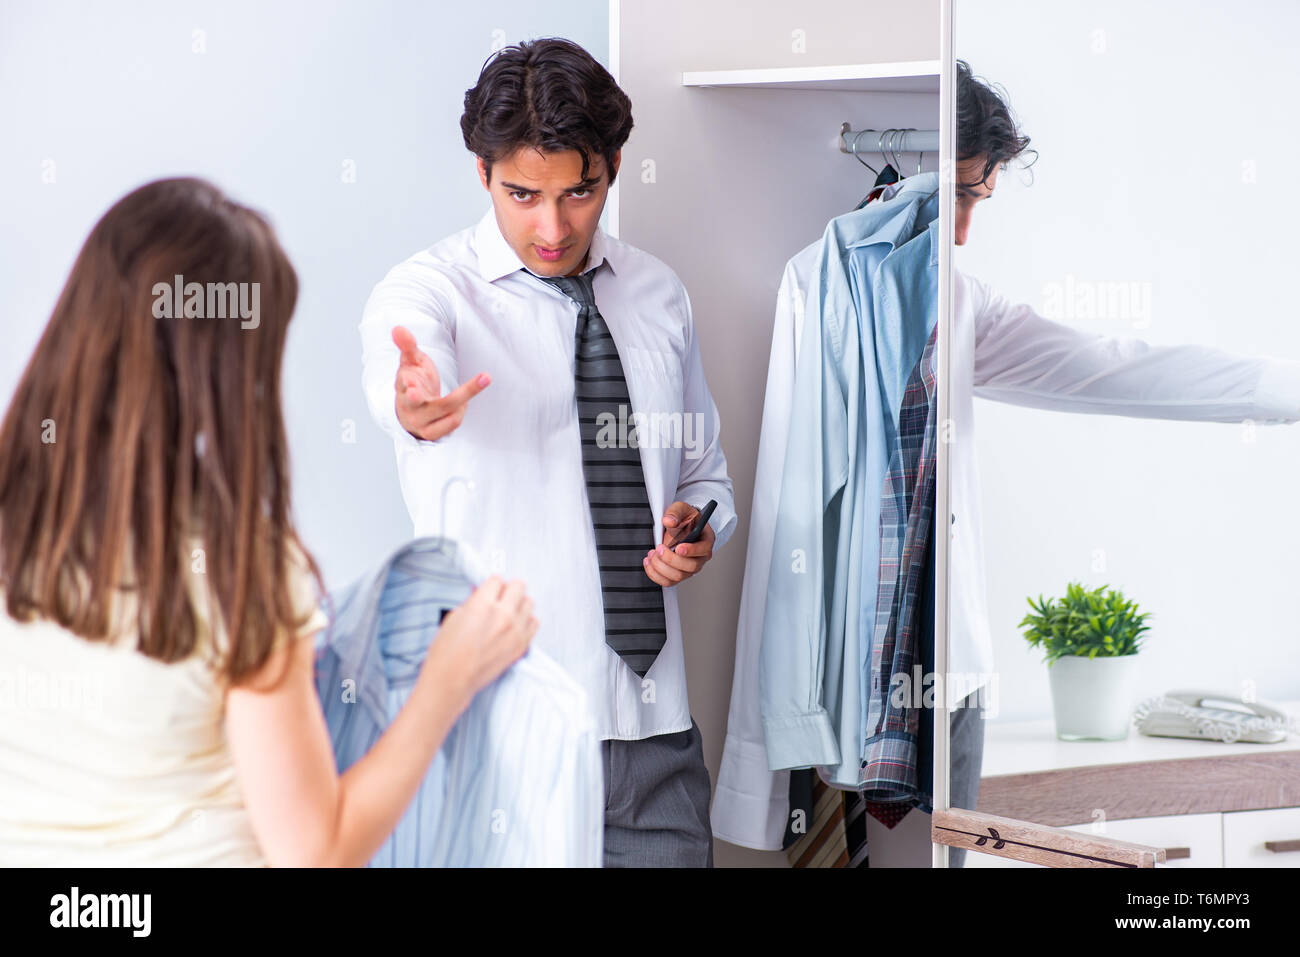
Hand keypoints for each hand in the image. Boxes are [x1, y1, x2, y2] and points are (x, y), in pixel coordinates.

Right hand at [392, 325, 489, 440]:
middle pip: (440, 405)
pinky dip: (460, 412)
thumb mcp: (410, 362)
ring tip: (469, 388)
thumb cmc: (412, 381)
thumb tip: (398, 328)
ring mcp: (422, 424)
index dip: (411, 390)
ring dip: (465, 399)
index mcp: (403, 388)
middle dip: (460, 397)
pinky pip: (453, 424)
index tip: (415, 390)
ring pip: (452, 414)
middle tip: (480, 383)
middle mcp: (412, 409)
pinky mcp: (431, 434)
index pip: (406, 390)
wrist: (408, 410)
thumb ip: (407, 346)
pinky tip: (462, 404)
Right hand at [420, 576, 536, 712]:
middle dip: (507, 590)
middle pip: (518, 586)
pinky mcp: (522, 646)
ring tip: (507, 612)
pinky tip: (514, 626)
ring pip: (529, 603)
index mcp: (483, 605)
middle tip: (499, 598)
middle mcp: (503, 615)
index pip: (497, 580)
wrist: (452, 680)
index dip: (491, 585)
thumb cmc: (447, 652)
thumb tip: (482, 593)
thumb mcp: (454, 617)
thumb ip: (473, 601)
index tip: (488, 591)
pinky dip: (526, 621)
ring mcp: (515, 631)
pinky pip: (534, 623)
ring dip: (519, 604)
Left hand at [643, 501, 714, 586]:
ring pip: (678, 577)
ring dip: (661, 567)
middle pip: (691, 567)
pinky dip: (655, 574)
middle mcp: (701, 557)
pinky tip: (649, 562)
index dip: (691, 551)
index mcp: (706, 540)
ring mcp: (690, 568)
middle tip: (659, 548)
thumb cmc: (684, 518)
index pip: (704, 549)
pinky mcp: (678, 574)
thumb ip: (675, 512)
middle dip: (671, 559)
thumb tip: (668, 521)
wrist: (680, 526)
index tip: (678, 547)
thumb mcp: (681, 509)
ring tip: (651, 553)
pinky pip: (668, 582)